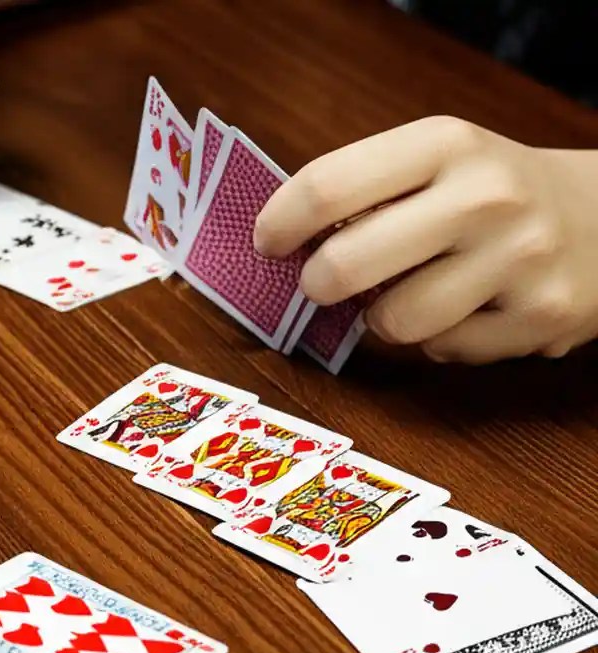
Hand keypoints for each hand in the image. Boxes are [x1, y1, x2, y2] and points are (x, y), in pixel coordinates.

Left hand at [255, 116, 597, 363]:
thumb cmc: (491, 190)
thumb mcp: (437, 160)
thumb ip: (364, 190)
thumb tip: (278, 242)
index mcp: (445, 143)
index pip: (326, 187)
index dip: (279, 224)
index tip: (268, 243)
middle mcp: (486, 196)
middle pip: (347, 264)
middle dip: (316, 284)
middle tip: (320, 283)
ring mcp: (520, 259)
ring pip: (394, 322)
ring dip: (382, 320)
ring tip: (406, 295)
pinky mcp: (542, 316)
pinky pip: (446, 350)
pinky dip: (439, 340)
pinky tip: (466, 310)